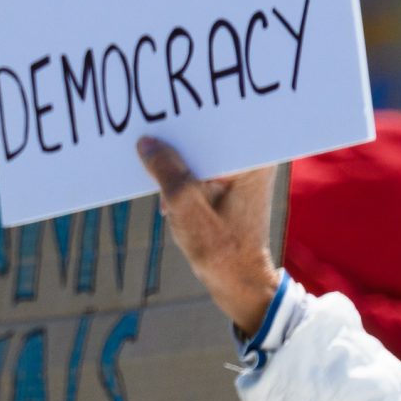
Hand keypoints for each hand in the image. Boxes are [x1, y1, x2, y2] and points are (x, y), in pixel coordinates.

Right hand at [136, 137, 280, 334]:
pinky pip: (199, 169)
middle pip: (207, 137)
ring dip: (175, 163)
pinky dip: (180, 176)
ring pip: (199, 154)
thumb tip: (146, 143)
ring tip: (153, 165)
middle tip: (149, 138)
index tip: (162, 118)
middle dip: (178, 142)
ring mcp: (241, 175)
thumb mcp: (186, 208)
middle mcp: (252, 161)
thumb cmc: (222, 250)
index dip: (188, 121)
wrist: (238, 283)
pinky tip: (164, 190)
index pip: (217, 126)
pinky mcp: (230, 187)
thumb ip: (166, 172)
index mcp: (254, 161)